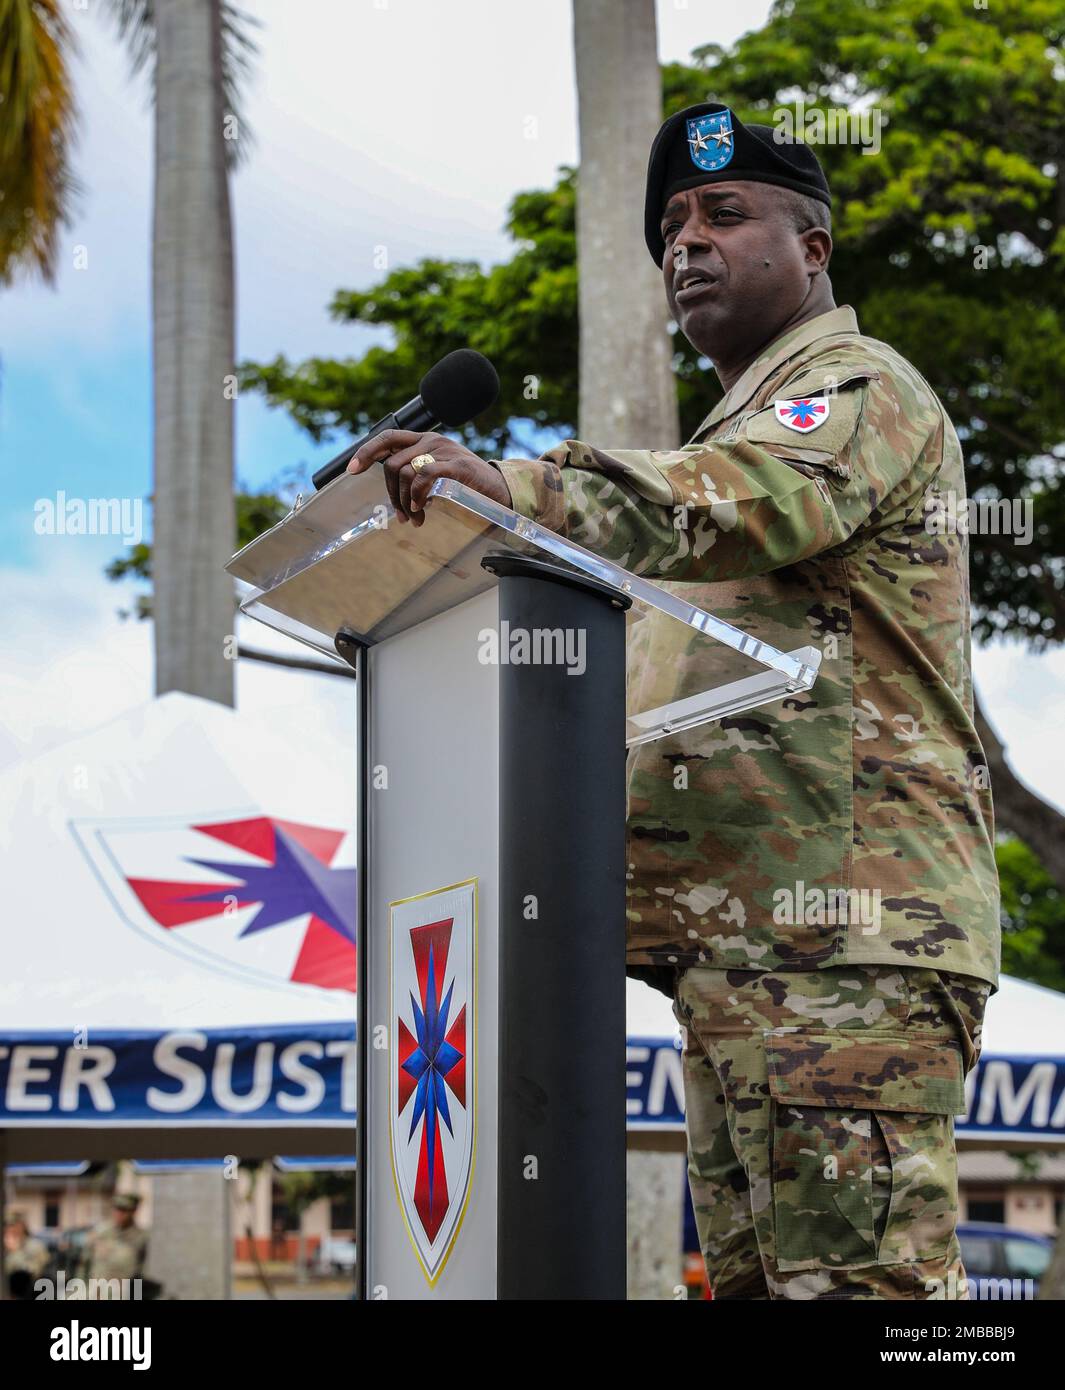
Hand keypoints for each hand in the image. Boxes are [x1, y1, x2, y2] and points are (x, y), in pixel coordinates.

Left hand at [346, 429, 511, 526]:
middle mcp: (433, 441)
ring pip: (404, 472)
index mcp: (427, 441)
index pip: (388, 438)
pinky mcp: (457, 466)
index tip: (351, 470)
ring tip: (416, 518)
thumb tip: (395, 491)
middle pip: (392, 463)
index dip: (367, 452)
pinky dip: (417, 496)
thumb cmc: (470, 486)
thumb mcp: (441, 473)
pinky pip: (424, 477)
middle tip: (401, 515)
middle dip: (391, 494)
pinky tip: (423, 508)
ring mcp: (445, 452)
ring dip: (405, 501)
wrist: (503, 490)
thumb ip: (419, 473)